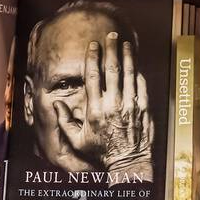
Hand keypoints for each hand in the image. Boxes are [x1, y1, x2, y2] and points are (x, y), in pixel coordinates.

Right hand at [53, 33, 153, 182]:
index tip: (93, 46)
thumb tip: (55, 104)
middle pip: (112, 70)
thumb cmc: (101, 153)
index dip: (93, 58)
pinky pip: (141, 86)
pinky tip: (136, 65)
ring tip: (126, 44)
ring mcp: (130, 106)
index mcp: (95, 110)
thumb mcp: (77, 141)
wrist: (128, 163)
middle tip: (111, 36)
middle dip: (111, 50)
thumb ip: (65, 121)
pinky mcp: (144, 109)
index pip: (93, 77)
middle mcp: (113, 105)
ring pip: (129, 74)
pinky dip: (138, 73)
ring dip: (127, 56)